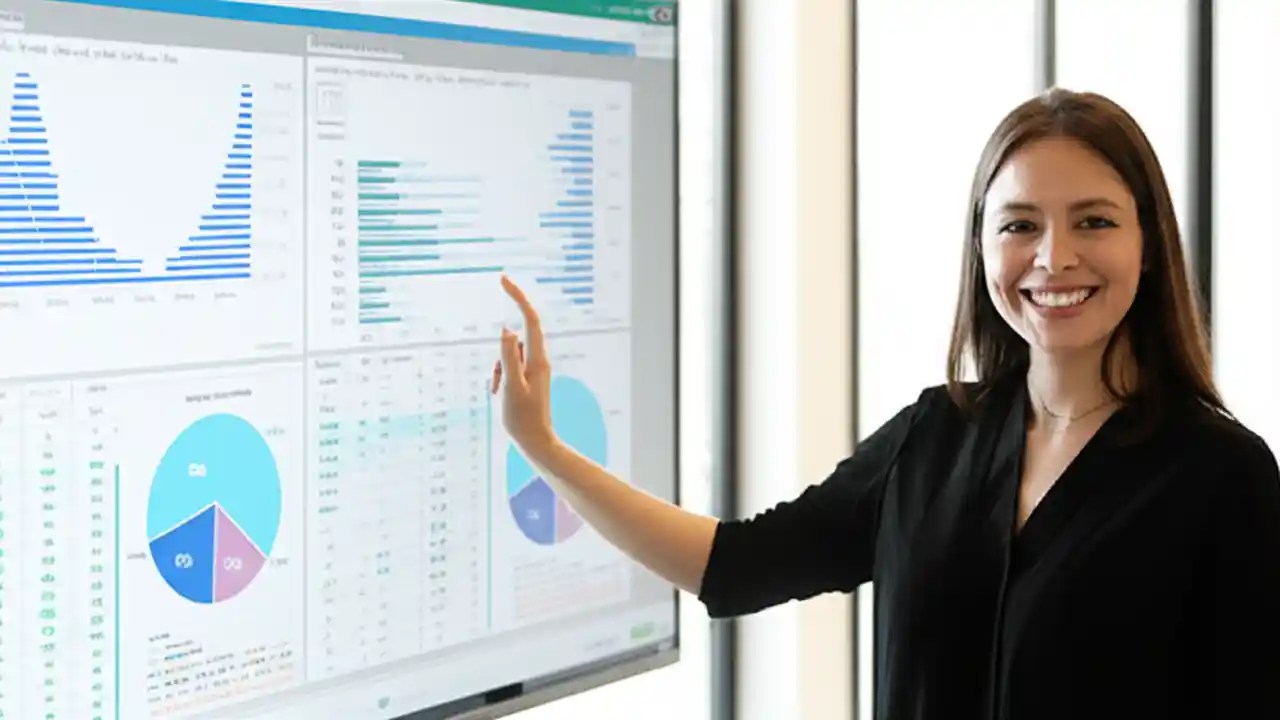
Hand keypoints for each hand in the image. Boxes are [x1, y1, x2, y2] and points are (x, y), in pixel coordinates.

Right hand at [492, 274, 556, 456]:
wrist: (536, 442)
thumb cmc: (523, 418)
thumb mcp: (512, 386)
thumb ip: (508, 357)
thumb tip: (507, 329)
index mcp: (538, 359)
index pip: (530, 319)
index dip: (518, 297)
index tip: (503, 280)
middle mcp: (538, 360)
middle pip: (517, 339)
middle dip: (500, 357)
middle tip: (500, 388)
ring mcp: (534, 369)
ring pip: (508, 355)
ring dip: (499, 371)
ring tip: (503, 399)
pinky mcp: (528, 378)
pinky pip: (509, 367)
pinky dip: (501, 378)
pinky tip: (501, 399)